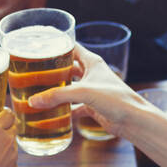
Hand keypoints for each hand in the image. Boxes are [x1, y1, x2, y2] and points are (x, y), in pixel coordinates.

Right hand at [26, 43, 141, 137]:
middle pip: (68, 68)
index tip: (40, 47)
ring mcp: (92, 90)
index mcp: (92, 62)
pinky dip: (64, 109)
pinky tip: (52, 113)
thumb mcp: (84, 92)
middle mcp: (92, 74)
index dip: (57, 46)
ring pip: (70, 87)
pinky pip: (74, 105)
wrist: (133, 120)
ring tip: (39, 91)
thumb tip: (33, 101)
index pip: (71, 48)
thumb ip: (58, 95)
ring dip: (57, 90)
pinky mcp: (92, 106)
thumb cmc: (116, 99)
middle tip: (34, 72)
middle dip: (52, 70)